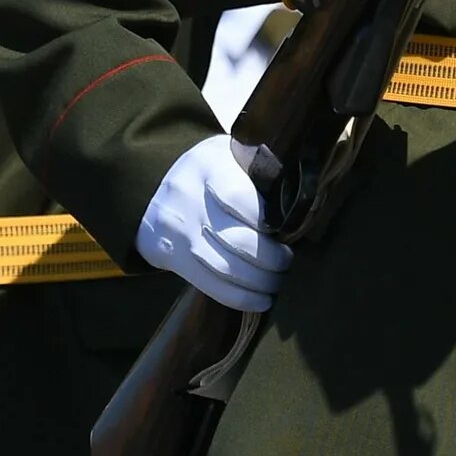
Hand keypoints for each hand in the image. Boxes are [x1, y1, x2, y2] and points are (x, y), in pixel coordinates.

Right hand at [136, 136, 290, 312]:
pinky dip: (240, 298)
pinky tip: (261, 299)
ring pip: (224, 267)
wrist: (156, 188)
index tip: (284, 229)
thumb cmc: (212, 171)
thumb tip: (300, 210)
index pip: (238, 197)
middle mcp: (187, 198)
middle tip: (287, 261)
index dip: (266, 220)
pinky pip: (209, 285)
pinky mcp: (170, 257)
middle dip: (270, 258)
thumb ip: (260, 174)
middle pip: (235, 239)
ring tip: (276, 281)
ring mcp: (177, 230)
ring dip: (258, 282)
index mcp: (207, 165)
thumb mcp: (231, 156)